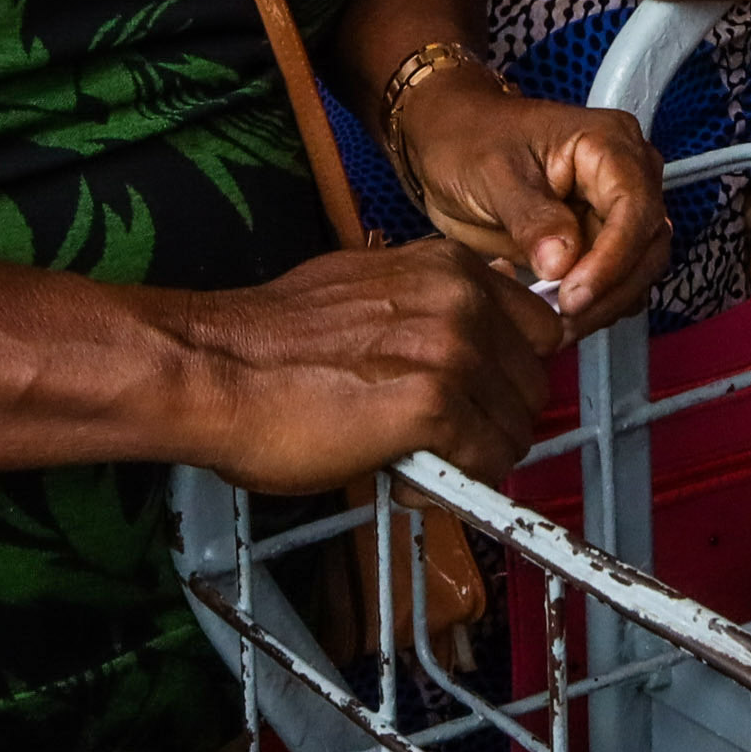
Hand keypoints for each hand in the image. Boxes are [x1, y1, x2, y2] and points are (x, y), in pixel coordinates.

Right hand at [160, 242, 561, 490]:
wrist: (213, 368)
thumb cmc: (272, 342)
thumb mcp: (369, 294)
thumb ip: (428, 311)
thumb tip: (469, 345)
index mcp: (448, 265)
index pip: (537, 329)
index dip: (507, 375)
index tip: (478, 400)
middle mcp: (461, 296)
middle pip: (535, 383)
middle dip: (496, 421)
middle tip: (443, 443)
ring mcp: (452, 348)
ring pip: (515, 430)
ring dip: (474, 459)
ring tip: (415, 460)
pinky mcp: (434, 403)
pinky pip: (484, 464)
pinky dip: (450, 486)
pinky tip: (401, 474)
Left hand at [394, 70, 666, 333]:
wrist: (449, 143)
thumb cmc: (469, 142)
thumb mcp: (492, 174)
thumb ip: (531, 218)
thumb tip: (562, 264)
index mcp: (609, 143)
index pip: (635, 208)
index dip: (613, 259)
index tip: (574, 295)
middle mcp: (627, 176)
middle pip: (648, 244)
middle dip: (611, 290)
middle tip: (563, 320)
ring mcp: (617, 211)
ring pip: (638, 271)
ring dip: (604, 306)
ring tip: (555, 324)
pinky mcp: (601, 241)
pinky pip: (615, 283)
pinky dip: (593, 307)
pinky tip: (555, 315)